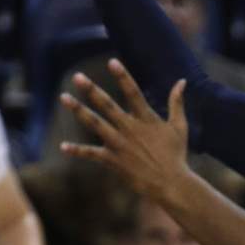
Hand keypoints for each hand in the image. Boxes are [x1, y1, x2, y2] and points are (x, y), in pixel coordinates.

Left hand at [61, 59, 189, 202]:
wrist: (170, 183)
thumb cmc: (176, 155)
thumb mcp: (179, 127)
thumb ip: (177, 103)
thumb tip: (182, 81)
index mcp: (146, 118)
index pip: (133, 92)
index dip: (122, 76)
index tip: (112, 61)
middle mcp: (130, 128)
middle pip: (107, 104)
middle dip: (91, 89)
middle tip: (77, 76)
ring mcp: (119, 144)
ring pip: (95, 123)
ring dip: (78, 110)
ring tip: (64, 97)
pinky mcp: (113, 160)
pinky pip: (92, 154)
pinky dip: (77, 150)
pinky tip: (63, 146)